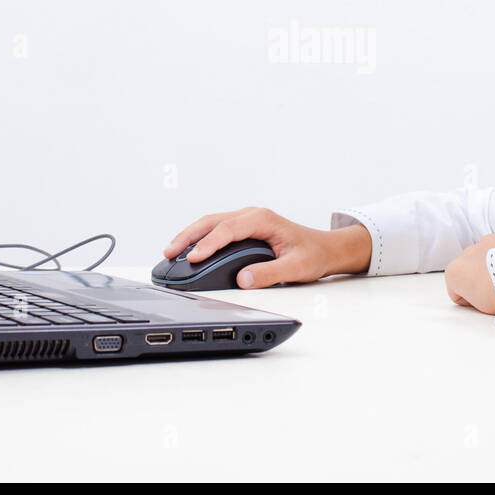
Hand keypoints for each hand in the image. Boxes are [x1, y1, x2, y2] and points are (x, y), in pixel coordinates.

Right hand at [161, 206, 370, 288]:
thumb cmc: (313, 254)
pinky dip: (199, 238)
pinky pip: (216, 229)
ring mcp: (246, 219)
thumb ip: (270, 273)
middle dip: (188, 236)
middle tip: (169, 252)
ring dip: (190, 235)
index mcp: (264, 220)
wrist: (325, 249)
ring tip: (170, 252)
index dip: (208, 243)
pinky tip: (187, 250)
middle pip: (212, 221)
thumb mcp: (296, 268)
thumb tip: (243, 279)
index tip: (193, 258)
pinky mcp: (243, 228)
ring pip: (211, 222)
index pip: (228, 229)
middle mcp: (252, 215)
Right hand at [444, 231, 494, 313]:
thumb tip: (487, 292)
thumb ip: (475, 295)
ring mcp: (490, 241)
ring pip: (491, 252)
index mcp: (456, 271)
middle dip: (483, 275)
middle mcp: (469, 251)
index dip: (472, 297)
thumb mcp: (480, 307)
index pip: (457, 287)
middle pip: (473, 266)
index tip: (485, 301)